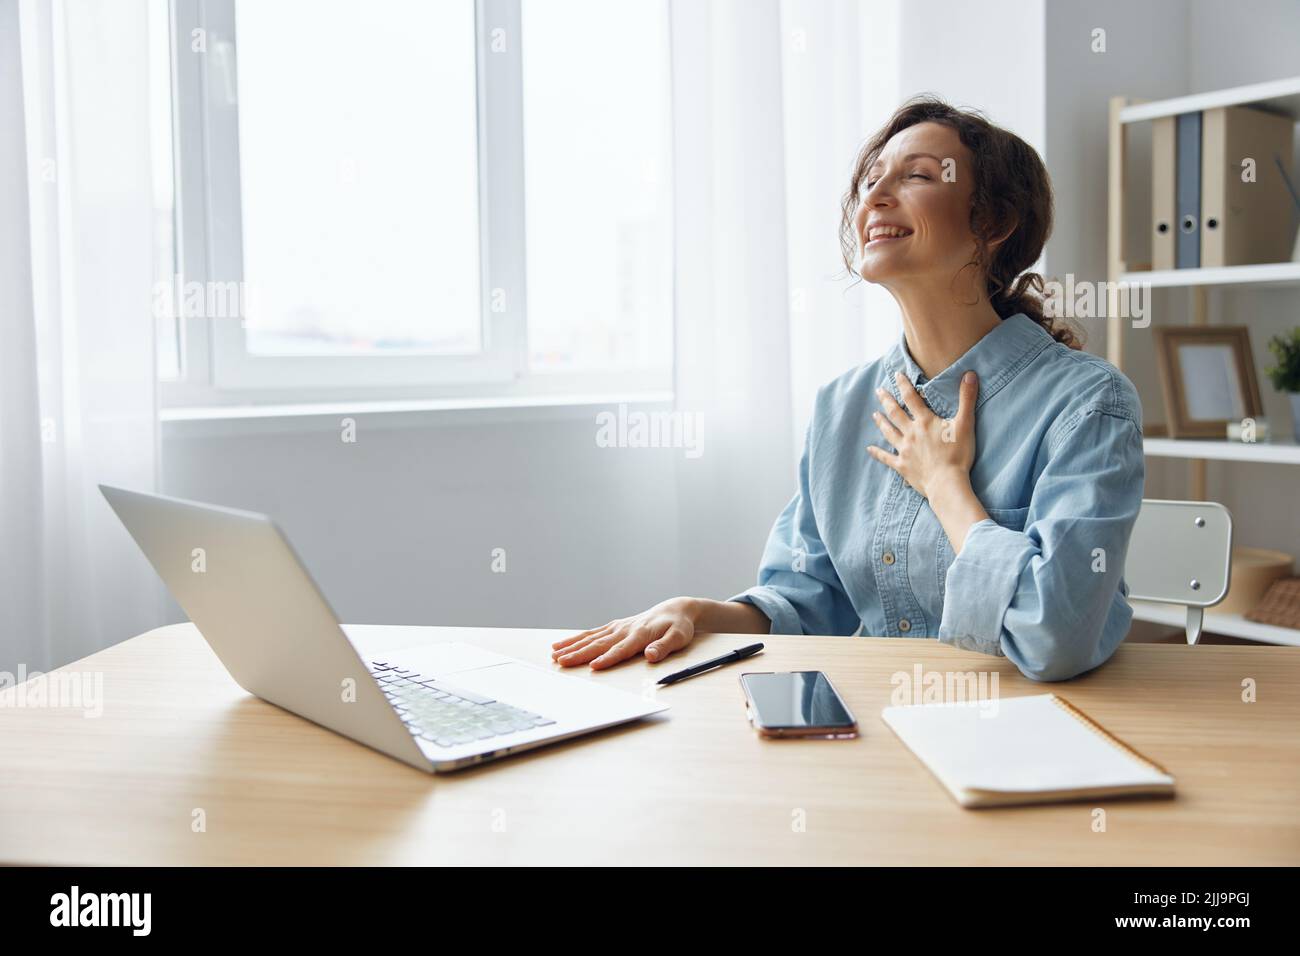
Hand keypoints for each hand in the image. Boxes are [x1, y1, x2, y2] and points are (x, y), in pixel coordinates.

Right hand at [551, 597, 699, 669]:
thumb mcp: (679, 637)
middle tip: (561, 662)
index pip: (621, 649)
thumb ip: (664, 646)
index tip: (593, 666)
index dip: (607, 658)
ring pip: (590, 638)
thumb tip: (651, 655)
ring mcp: (617, 627)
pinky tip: (561, 645)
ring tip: (554, 655)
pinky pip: (591, 633)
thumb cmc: (678, 626)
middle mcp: (625, 629)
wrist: (675, 609)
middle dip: (579, 654)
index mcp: (640, 634)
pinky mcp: (613, 627)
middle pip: (599, 644)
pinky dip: (575, 639)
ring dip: (572, 646)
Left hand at [868, 369, 976, 499]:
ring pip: (889, 432)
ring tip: (874, 414)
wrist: (946, 483)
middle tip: (878, 391)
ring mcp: (904, 450)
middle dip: (887, 400)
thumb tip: (969, 374)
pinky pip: (886, 458)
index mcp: (924, 421)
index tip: (896, 375)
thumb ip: (966, 399)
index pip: (912, 398)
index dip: (904, 385)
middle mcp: (911, 433)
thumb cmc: (958, 454)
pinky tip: (870, 449)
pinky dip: (877, 453)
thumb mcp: (965, 424)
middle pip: (895, 413)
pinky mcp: (902, 466)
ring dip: (881, 422)